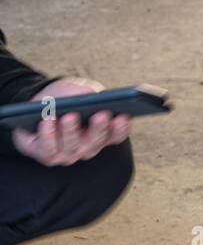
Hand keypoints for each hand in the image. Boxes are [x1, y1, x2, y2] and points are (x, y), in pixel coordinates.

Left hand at [12, 78, 130, 166]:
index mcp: (103, 133)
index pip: (117, 135)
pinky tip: (47, 120)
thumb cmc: (65, 97)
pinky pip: (48, 150)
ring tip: (69, 116)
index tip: (123, 116)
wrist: (37, 104)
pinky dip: (48, 135)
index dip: (121, 128)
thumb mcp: (78, 89)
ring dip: (71, 131)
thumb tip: (91, 95)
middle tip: (101, 115)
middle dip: (98, 129)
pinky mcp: (47, 155)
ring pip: (73, 148)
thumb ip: (87, 92)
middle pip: (96, 142)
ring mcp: (68, 154)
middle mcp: (88, 147)